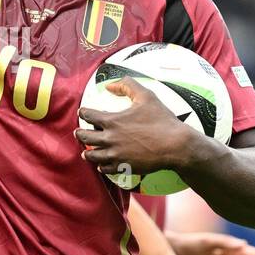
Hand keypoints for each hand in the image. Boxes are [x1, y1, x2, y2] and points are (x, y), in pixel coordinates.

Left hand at [76, 77, 192, 177]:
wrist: (175, 146)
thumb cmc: (162, 120)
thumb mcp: (146, 95)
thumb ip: (127, 85)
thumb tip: (110, 86)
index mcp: (112, 121)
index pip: (88, 115)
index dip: (83, 112)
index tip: (83, 112)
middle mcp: (109, 139)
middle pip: (84, 137)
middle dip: (80, 134)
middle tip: (79, 133)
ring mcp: (115, 155)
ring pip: (91, 156)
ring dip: (87, 152)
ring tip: (86, 152)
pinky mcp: (123, 167)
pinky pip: (104, 169)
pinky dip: (101, 166)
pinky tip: (102, 164)